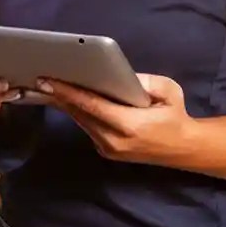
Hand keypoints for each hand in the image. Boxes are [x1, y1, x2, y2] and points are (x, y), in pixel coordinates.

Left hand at [37, 73, 193, 164]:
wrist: (185, 149)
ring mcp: (109, 149)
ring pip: (81, 121)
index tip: (46, 81)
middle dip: (59, 96)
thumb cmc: (176, 116)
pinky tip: (67, 99)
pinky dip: (78, 113)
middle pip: (80, 114)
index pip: (91, 105)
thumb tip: (116, 74)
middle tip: (40, 78)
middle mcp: (114, 140)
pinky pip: (87, 128)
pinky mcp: (107, 151)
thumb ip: (143, 81)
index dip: (67, 92)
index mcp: (130, 125)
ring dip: (66, 104)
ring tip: (48, 86)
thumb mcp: (168, 90)